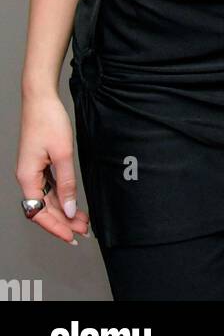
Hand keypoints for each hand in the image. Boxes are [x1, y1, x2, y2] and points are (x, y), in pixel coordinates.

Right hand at [17, 93, 90, 242]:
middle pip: (44, 208)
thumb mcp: (63, 153)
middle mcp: (27, 177)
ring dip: (64, 210)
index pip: (40, 213)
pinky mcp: (39, 164)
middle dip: (63, 221)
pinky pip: (49, 187)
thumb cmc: (48, 120)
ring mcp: (32, 171)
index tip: (71, 237)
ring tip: (82, 220)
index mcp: (27, 178)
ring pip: (47, 199)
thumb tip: (70, 208)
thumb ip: (67, 183)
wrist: (41, 98)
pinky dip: (61, 197)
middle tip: (83, 230)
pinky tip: (72, 202)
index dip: (56, 227)